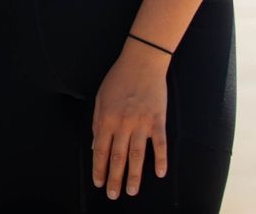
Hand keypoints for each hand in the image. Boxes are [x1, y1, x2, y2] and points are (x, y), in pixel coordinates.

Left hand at [91, 39, 169, 199]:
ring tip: (132, 191)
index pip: (100, 150)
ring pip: (137, 155)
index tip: (98, 182)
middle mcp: (123, 123)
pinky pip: (160, 144)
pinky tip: (160, 173)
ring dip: (134, 175)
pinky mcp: (158, 120)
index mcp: (106, 118)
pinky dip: (161, 159)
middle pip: (117, 157)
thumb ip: (97, 122)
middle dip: (114, 178)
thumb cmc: (118, 78)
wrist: (142, 61)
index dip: (99, 168)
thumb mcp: (100, 97)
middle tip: (113, 195)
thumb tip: (94, 145)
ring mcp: (141, 122)